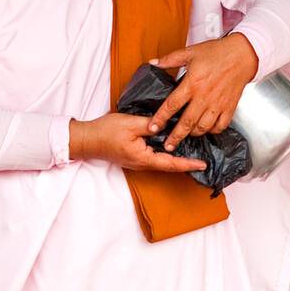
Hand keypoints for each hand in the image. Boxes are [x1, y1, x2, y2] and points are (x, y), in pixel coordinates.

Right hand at [70, 112, 207, 172]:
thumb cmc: (105, 132)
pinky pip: (154, 159)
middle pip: (168, 166)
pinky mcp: (134, 157)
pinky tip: (172, 148)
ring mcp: (137, 162)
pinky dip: (166, 156)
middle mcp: (142, 164)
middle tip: (202, 161)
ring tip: (192, 154)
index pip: (170, 163)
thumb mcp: (130, 123)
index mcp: (143, 157)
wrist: (87, 140)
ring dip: (177, 160)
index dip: (187, 164)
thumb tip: (167, 123)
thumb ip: (151, 124)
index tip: (202, 165)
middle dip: (186, 164)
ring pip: (162, 163)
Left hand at [145, 34, 258, 150]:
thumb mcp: (190, 52)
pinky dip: (212, 131)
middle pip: (186, 123)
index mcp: (192, 84)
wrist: (243, 54)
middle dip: (175, 137)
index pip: (172, 105)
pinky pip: (220, 126)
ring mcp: (218, 104)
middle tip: (168, 146)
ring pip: (203, 127)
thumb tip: (152, 64)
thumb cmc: (217, 52)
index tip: (152, 128)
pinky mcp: (229, 107)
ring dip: (193, 134)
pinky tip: (206, 129)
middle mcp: (204, 97)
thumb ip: (170, 59)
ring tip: (186, 135)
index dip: (160, 118)